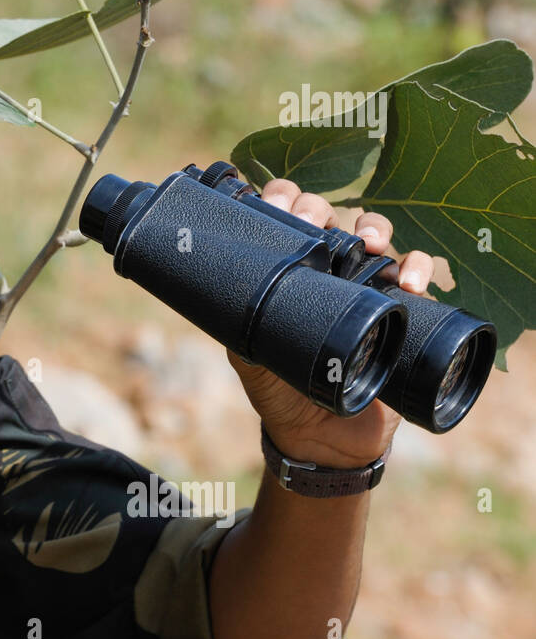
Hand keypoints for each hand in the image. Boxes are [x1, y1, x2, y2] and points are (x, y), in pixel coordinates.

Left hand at [225, 179, 434, 468]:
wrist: (324, 439)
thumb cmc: (281, 393)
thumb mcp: (250, 356)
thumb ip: (239, 324)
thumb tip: (220, 295)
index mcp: (288, 271)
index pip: (284, 217)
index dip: (280, 199)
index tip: (274, 205)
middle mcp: (327, 270)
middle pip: (328, 214)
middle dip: (318, 207)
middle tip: (312, 220)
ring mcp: (365, 285)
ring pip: (374, 233)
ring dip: (372, 226)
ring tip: (367, 242)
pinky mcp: (401, 308)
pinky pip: (416, 274)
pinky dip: (417, 267)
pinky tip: (407, 280)